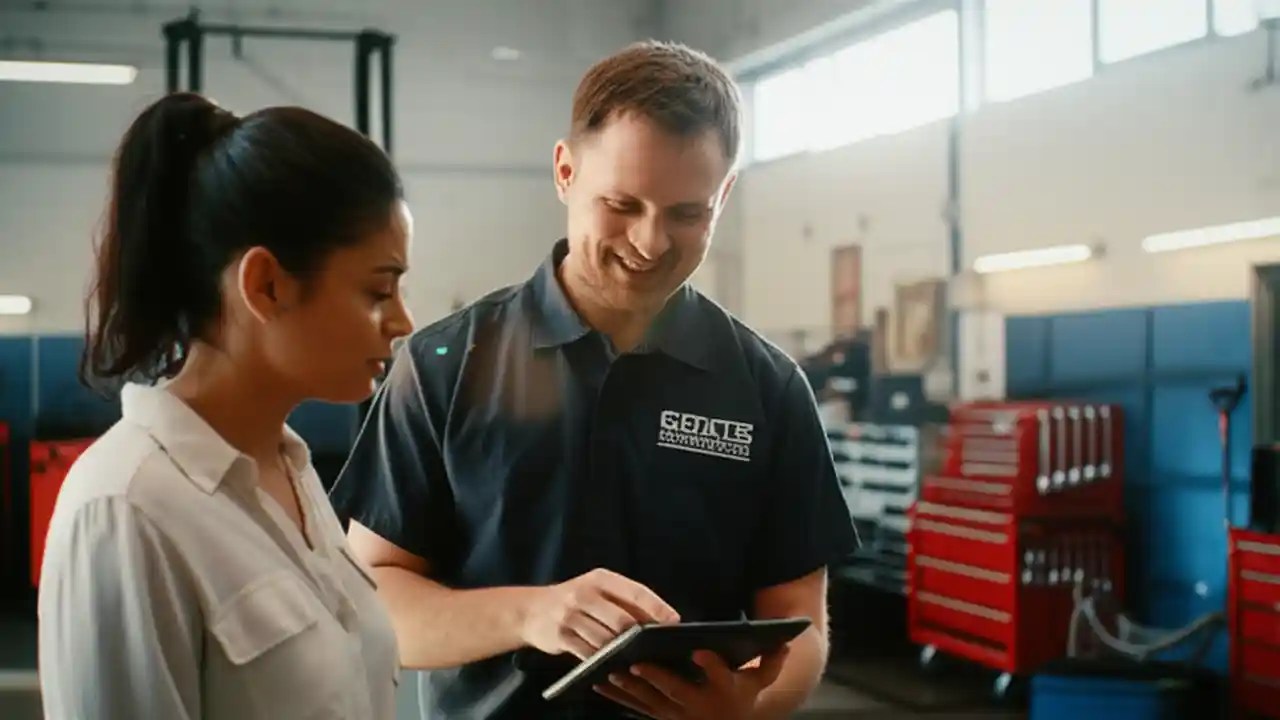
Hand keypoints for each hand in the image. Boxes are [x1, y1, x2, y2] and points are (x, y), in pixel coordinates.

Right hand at [520, 568, 680, 659]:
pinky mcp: (561, 636)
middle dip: (639, 636)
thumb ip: (624, 602)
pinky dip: (602, 661)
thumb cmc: (575, 600)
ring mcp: (571, 615)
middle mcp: (585, 593)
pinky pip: (588, 654)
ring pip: (606, 640)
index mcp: (600, 578)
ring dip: (620, 652)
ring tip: (633, 658)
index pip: (635, 592)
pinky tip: (610, 663)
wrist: (532, 610)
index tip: (674, 621)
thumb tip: (659, 619)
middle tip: (653, 646)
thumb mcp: (598, 591)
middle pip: (622, 620)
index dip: (657, 607)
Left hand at [594, 645, 789, 719]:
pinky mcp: (661, 717)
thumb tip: (786, 640)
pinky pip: (637, 708)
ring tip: (611, 673)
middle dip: (656, 678)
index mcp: (724, 690)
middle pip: (676, 691)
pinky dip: (619, 697)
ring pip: (651, 701)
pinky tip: (601, 683)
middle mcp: (700, 705)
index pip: (720, 676)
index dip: (712, 665)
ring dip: (630, 689)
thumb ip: (772, 660)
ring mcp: (678, 714)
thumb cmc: (743, 693)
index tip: (700, 651)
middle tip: (637, 663)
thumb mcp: (760, 679)